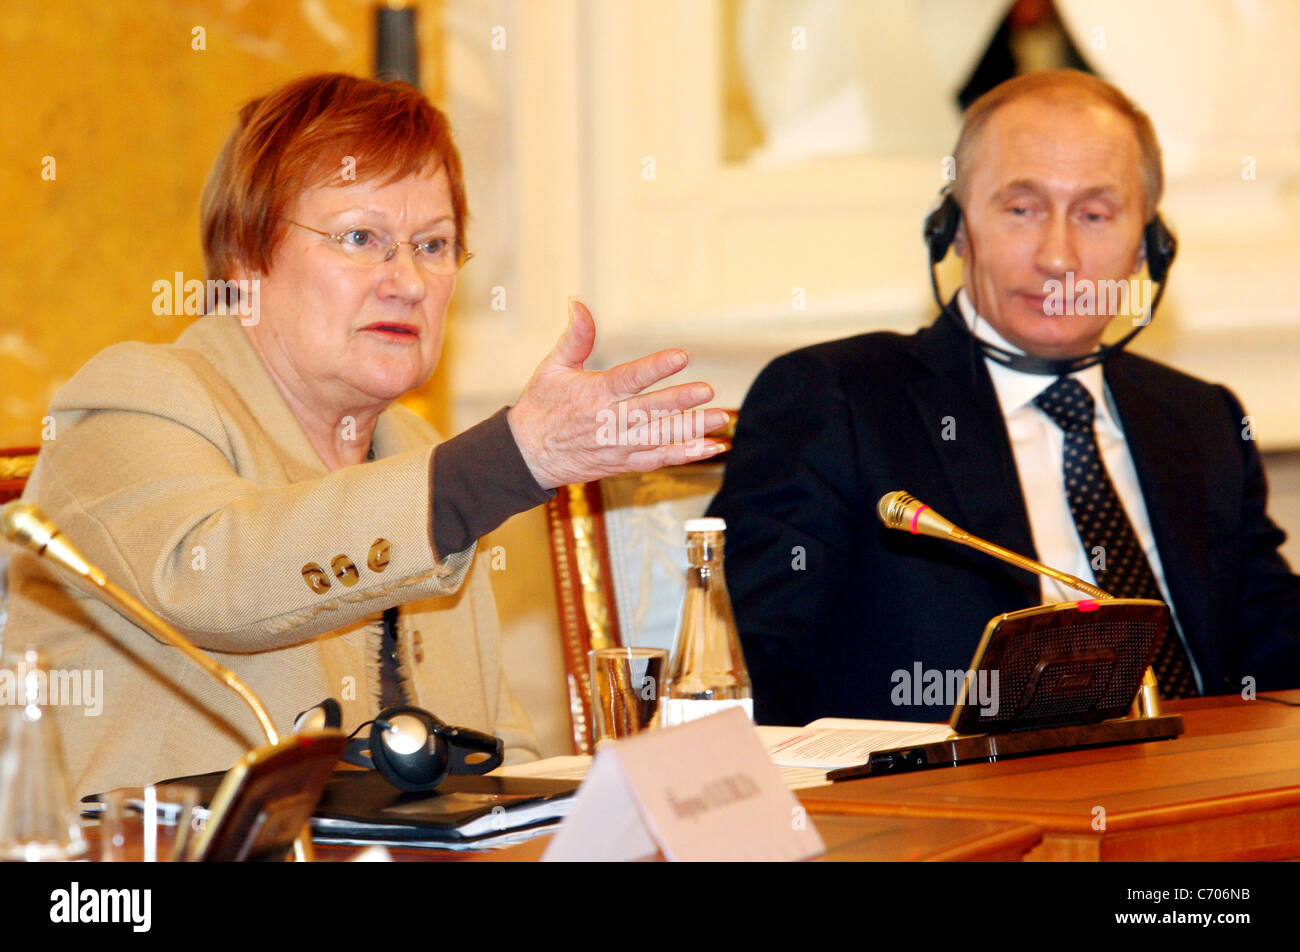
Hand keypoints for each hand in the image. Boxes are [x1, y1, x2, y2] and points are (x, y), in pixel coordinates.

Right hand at [507, 299, 729, 488]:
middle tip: (708, 391)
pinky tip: (711, 447)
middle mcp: (609, 422)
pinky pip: (659, 460)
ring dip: (692, 429)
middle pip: (651, 411)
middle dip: (681, 401)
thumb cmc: (541, 406)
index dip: (656, 367)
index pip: (630, 378)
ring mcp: (618, 445)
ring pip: (661, 437)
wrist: (527, 455)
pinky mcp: (623, 463)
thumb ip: (575, 336)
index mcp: (594, 394)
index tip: (681, 356)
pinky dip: (686, 454)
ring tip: (721, 419)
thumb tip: (578, 303)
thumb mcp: (553, 367)